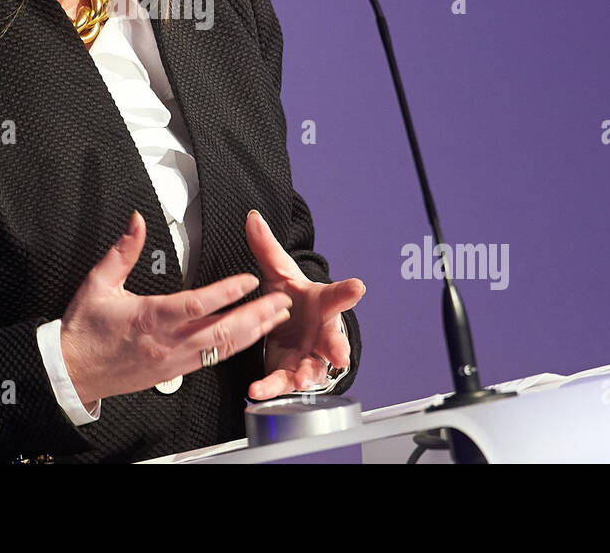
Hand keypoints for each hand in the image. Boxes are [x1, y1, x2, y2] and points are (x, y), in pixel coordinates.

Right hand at [60, 210, 292, 405]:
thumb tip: (137, 220)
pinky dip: (234, 348)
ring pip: (222, 348)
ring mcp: (173, 362)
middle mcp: (167, 343)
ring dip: (252, 333)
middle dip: (256, 316)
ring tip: (276, 319)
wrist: (71, 373)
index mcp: (150, 318)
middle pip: (221, 330)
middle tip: (281, 302)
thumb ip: (123, 250)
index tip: (250, 280)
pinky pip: (211, 360)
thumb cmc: (84, 329)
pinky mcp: (173, 373)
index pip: (198, 304)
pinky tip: (249, 338)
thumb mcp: (98, 283)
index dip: (227, 292)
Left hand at [244, 209, 365, 400]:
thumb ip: (266, 248)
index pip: (336, 295)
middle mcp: (321, 333)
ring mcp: (308, 356)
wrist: (292, 328)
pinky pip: (283, 384)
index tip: (357, 287)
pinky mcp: (290, 373)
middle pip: (333, 341)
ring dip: (306, 377)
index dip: (347, 292)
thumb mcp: (280, 273)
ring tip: (300, 381)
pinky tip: (257, 392)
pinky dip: (271, 389)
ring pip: (313, 370)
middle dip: (338, 347)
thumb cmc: (294, 299)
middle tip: (341, 355)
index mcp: (321, 304)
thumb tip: (252, 218)